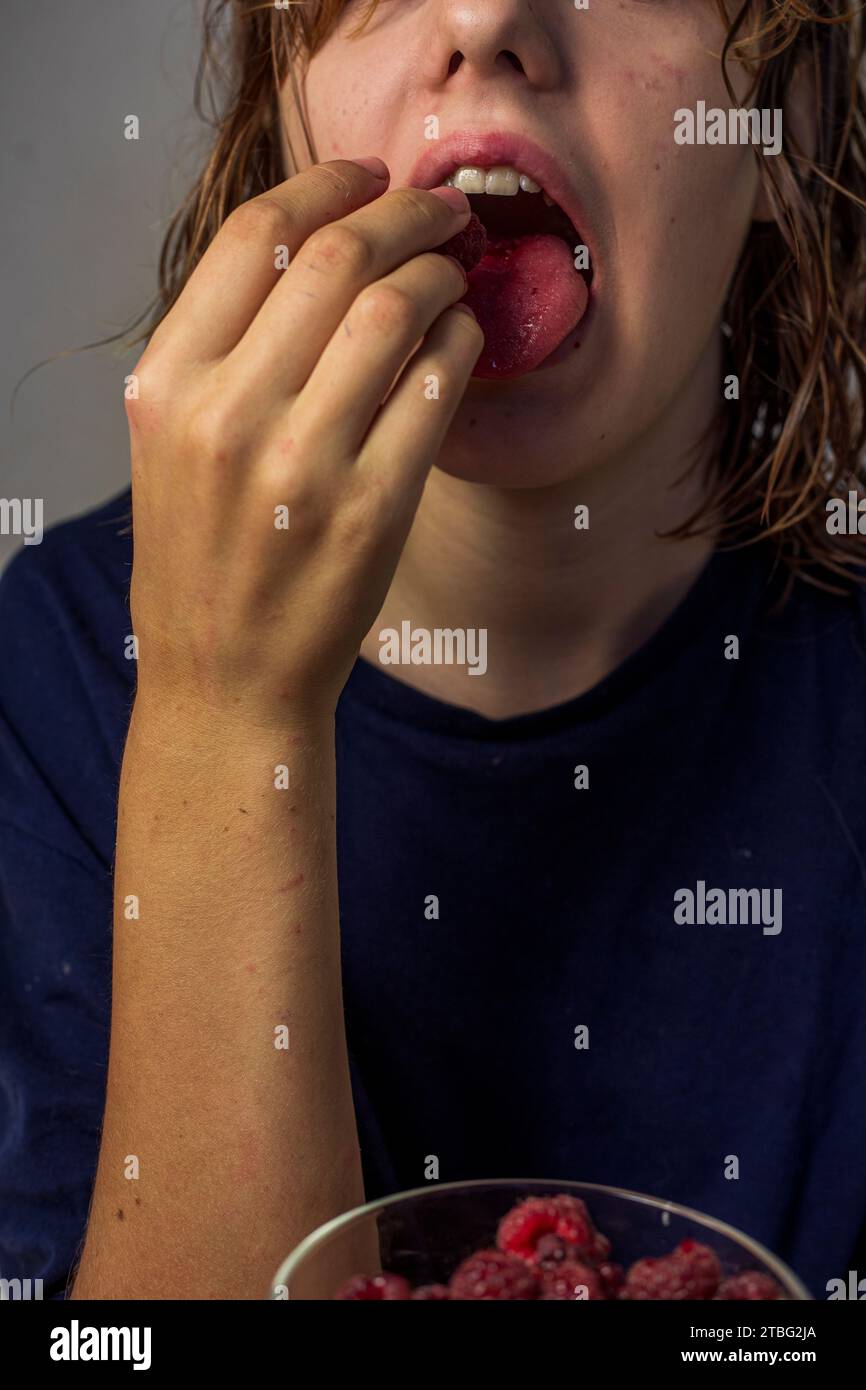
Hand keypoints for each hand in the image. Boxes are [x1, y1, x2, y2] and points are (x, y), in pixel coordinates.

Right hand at [126, 159, 481, 725]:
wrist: (224, 677)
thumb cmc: (203, 555)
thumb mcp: (172, 439)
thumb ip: (223, 345)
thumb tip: (321, 241)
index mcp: (168, 384)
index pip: (257, 237)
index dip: (327, 184)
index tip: (369, 174)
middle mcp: (228, 415)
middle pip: (338, 258)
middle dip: (407, 212)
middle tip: (442, 210)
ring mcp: (304, 464)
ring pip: (396, 312)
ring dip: (442, 272)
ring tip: (457, 271)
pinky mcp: (374, 509)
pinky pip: (436, 388)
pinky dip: (461, 342)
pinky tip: (463, 336)